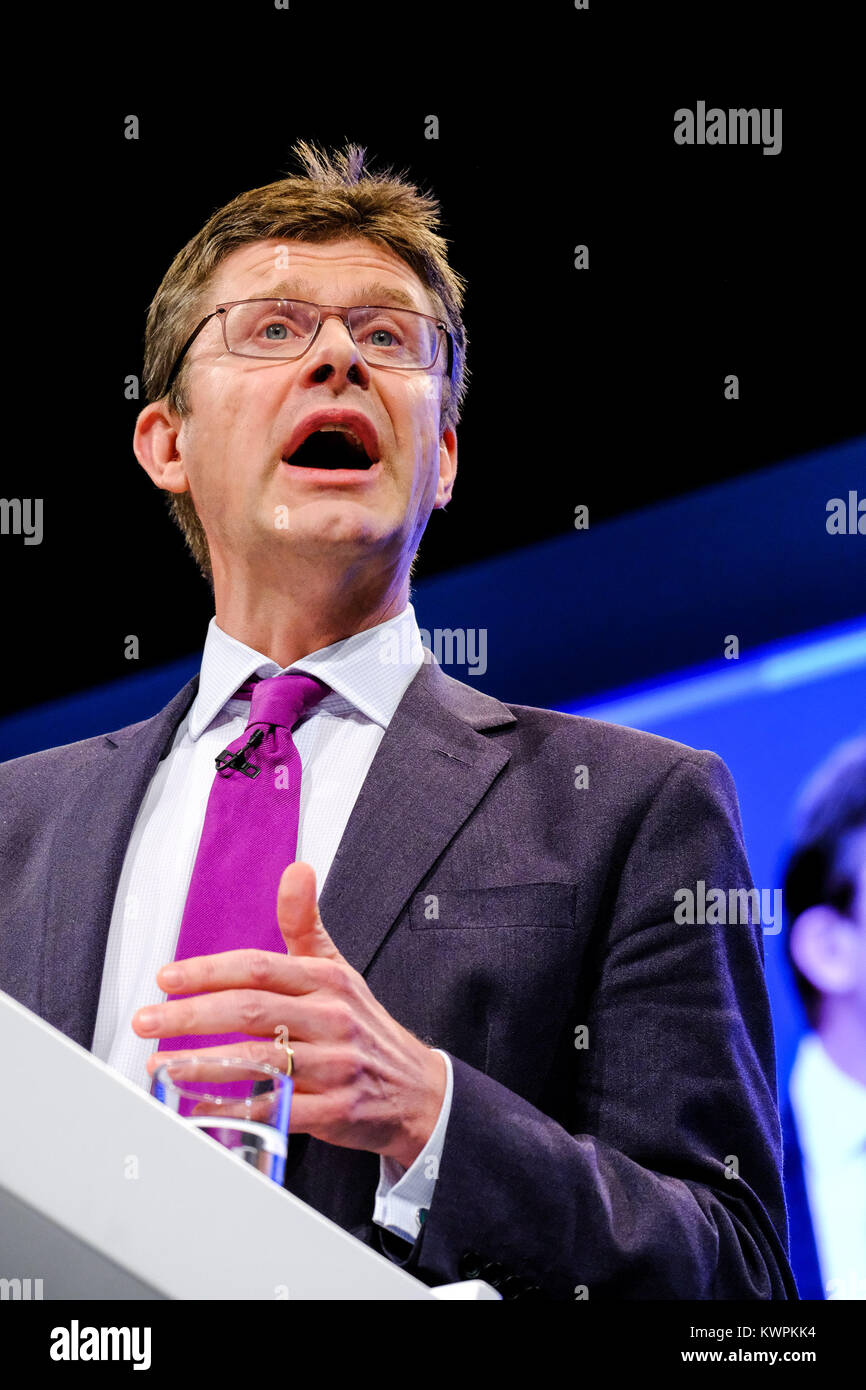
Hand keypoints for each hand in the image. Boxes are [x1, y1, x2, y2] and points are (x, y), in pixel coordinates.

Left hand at [134, 862, 446, 1167]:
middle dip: (192, 1015)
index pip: (259, 968)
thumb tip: (296, 870)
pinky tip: (199, 1107)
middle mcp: (332, 1019)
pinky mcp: (334, 1111)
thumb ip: (306, 923)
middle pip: (251, 1011)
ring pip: (259, 1060)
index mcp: (328, 980)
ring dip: (203, 1064)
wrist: (417, 1091)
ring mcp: (335, 1066)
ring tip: (161, 1065)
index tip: (167, 978)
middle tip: (147, 1021)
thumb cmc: (363, 1027)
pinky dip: (234, 1109)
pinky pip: (276, 1109)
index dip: (209, 971)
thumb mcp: (338, 968)